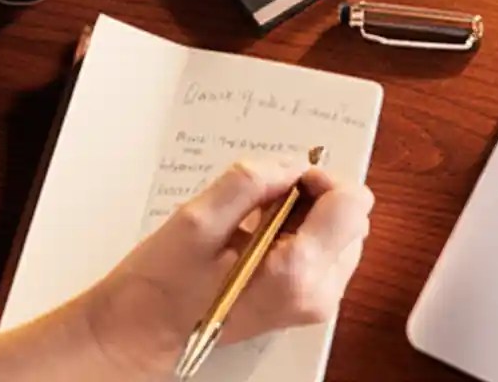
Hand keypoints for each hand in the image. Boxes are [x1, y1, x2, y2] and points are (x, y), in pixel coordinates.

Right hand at [78, 159, 373, 376]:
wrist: (145, 334)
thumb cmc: (163, 284)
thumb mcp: (197, 219)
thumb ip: (251, 181)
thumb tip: (292, 163)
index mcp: (296, 273)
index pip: (352, 204)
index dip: (320, 179)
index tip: (284, 178)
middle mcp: (318, 293)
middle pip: (353, 218)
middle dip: (315, 196)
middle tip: (265, 198)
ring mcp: (317, 302)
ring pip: (343, 232)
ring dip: (309, 213)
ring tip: (259, 219)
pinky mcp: (308, 301)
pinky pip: (327, 250)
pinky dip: (304, 232)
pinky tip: (264, 235)